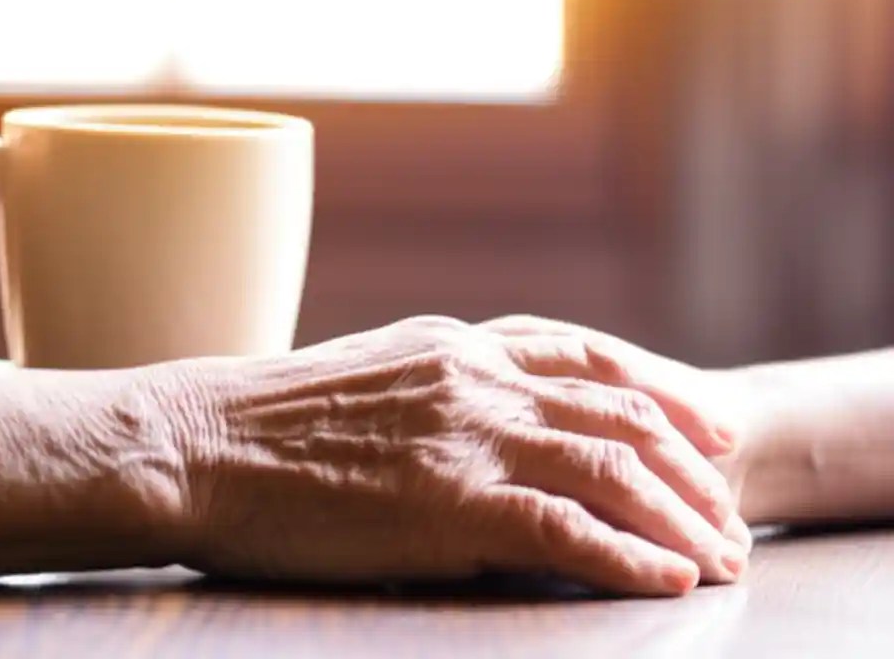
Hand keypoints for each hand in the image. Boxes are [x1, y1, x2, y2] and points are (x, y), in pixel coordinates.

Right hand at [174, 316, 749, 595]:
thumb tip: (473, 425)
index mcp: (453, 345)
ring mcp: (466, 437)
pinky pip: (570, 530)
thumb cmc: (259, 423)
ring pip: (615, 466)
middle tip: (729, 508)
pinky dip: (629, 556)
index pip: (587, 354)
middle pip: (622, 409)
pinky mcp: (450, 503)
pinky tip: (666, 580)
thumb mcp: (363, 378)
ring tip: (720, 556)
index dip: (661, 387)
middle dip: (693, 464)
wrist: (194, 443)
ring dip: (681, 516)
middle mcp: (474, 379)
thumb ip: (432, 388)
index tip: (705, 421)